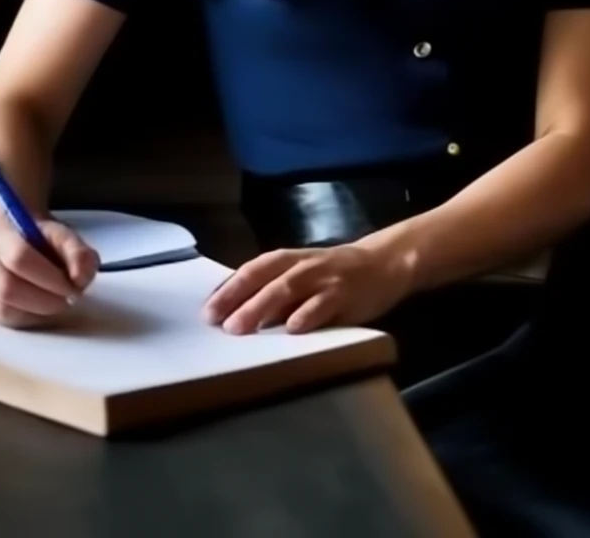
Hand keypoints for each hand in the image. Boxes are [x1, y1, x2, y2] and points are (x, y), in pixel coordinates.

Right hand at [0, 212, 99, 328]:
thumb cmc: (30, 229)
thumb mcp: (56, 227)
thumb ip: (75, 249)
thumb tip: (81, 279)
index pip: (19, 258)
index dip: (50, 278)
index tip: (75, 287)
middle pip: (6, 289)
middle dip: (45, 301)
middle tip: (68, 299)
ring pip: (0, 311)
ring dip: (36, 314)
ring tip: (55, 303)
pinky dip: (24, 319)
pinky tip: (37, 310)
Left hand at [202, 240, 412, 334]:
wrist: (382, 263)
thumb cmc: (333, 274)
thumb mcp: (302, 276)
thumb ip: (275, 293)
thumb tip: (238, 317)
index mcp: (288, 259)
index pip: (252, 270)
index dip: (228, 289)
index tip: (207, 311)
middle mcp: (302, 265)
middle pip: (265, 279)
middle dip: (238, 300)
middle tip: (217, 323)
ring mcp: (324, 278)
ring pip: (288, 289)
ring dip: (262, 307)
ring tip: (241, 327)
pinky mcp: (345, 294)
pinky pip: (323, 305)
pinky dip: (306, 315)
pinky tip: (292, 329)